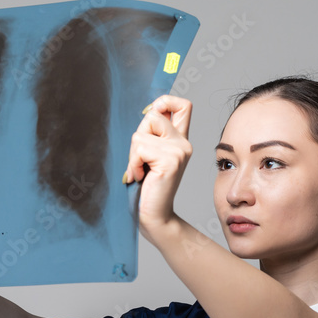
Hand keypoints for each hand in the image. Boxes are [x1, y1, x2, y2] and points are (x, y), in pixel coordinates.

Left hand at [122, 94, 192, 240]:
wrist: (154, 216)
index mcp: (180, 140)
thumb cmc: (148, 188)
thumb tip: (147, 110)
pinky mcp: (170, 161)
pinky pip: (140, 148)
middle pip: (154, 114)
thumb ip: (152, 135)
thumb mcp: (149, 155)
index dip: (164, 102)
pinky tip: (141, 177)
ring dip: (133, 154)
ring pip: (141, 134)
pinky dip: (134, 163)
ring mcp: (179, 151)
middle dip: (138, 135)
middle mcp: (184, 143)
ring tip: (141, 171)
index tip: (150, 117)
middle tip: (141, 159)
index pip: (183, 104)